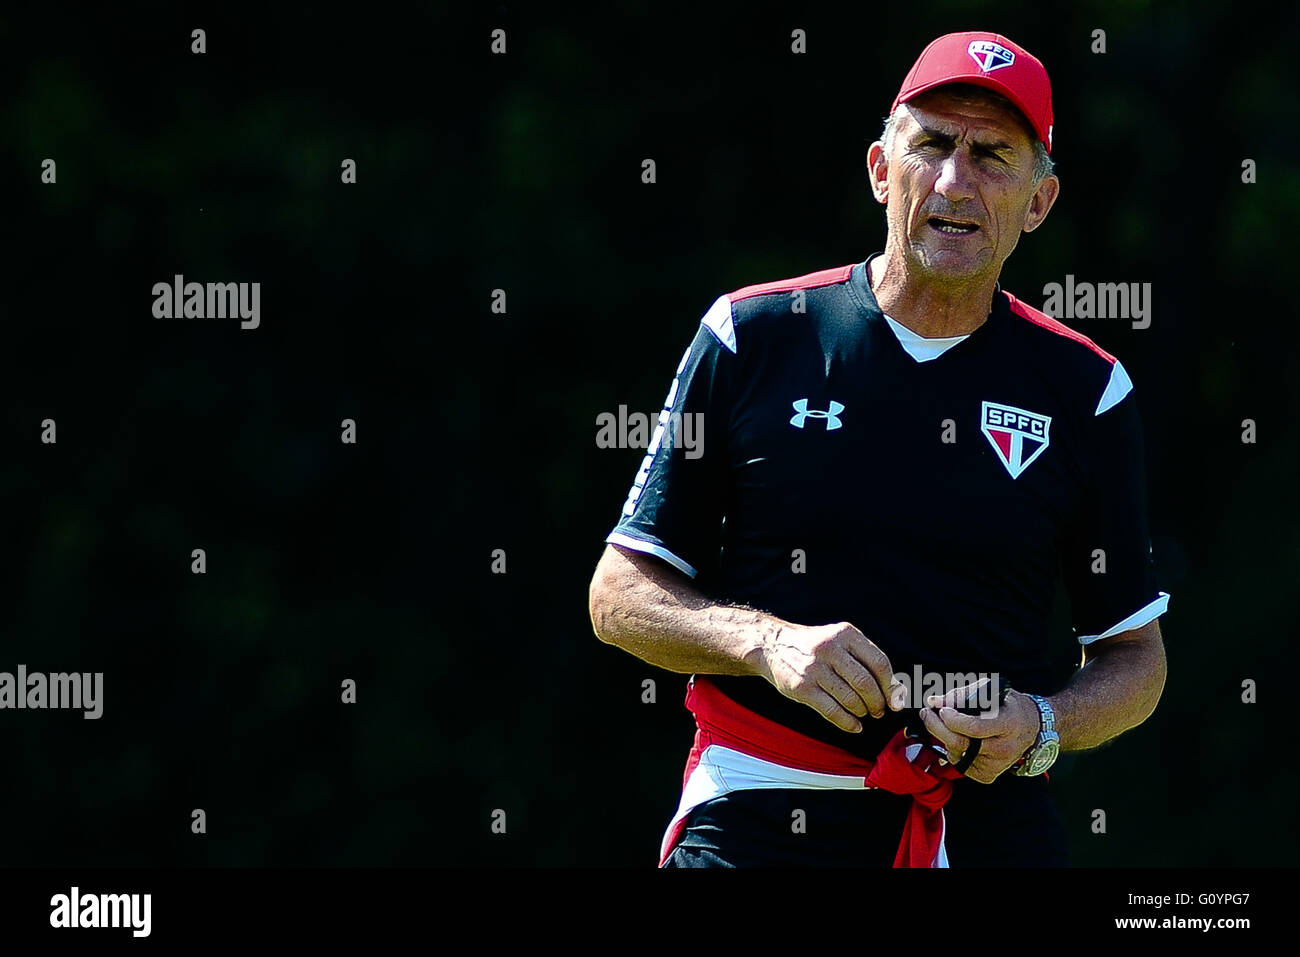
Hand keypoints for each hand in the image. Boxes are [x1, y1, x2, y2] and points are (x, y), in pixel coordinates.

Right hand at [758, 622, 907, 732]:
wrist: (773, 646)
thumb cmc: (814, 647)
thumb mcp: (839, 640)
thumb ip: (864, 658)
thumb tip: (895, 689)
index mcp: (845, 634)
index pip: (879, 663)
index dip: (891, 686)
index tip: (896, 701)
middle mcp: (830, 649)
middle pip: (866, 683)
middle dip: (878, 702)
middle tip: (879, 711)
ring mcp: (814, 669)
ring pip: (850, 699)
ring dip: (862, 712)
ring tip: (863, 713)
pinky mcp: (802, 688)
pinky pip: (832, 711)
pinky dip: (848, 723)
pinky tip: (854, 726)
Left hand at [919, 680, 1040, 783]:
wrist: (1030, 728)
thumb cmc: (1007, 706)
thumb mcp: (990, 692)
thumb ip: (961, 695)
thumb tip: (934, 701)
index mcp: (1008, 724)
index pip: (975, 727)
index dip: (952, 719)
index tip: (940, 708)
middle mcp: (1004, 748)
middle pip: (961, 743)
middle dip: (936, 727)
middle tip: (926, 713)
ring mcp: (997, 765)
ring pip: (957, 754)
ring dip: (943, 738)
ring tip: (944, 724)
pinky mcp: (989, 775)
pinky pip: (961, 765)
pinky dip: (953, 752)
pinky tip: (957, 740)